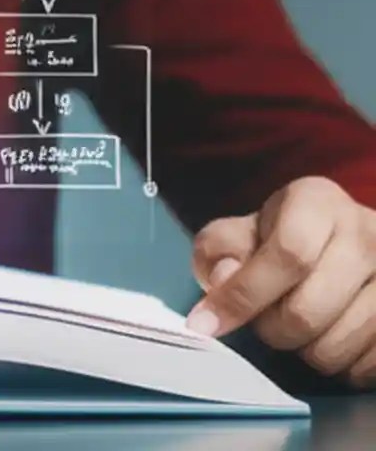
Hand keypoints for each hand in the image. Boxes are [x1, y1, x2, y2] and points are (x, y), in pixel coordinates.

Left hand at [188, 176, 375, 385]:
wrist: (341, 246)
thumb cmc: (280, 240)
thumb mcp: (240, 233)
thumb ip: (219, 250)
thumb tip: (223, 280)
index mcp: (317, 202)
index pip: (287, 255)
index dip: (244, 295)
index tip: (207, 323)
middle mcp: (367, 232)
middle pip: (306, 312)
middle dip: (270, 329)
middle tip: (265, 318)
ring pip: (335, 346)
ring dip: (304, 349)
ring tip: (300, 324)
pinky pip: (365, 363)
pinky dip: (338, 364)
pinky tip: (330, 336)